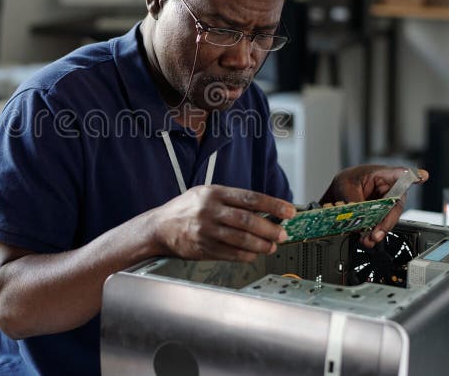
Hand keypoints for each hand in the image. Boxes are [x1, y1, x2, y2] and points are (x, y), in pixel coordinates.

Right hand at [150, 185, 295, 261]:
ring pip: (241, 239)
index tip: (289, 211)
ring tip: (271, 246)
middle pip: (248, 220)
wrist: (159, 226)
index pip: (250, 198)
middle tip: (282, 234)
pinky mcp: (202, 248)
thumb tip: (265, 212)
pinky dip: (246, 255)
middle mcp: (210, 210)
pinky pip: (230, 254)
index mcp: (215, 193)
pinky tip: (254, 254)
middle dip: (270, 229)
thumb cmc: (187, 209)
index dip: (273, 205)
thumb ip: (232, 201)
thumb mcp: (207, 194)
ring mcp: (205, 230)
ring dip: (261, 245)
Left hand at [320, 165, 428, 248]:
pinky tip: (367, 239)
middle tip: (377, 233)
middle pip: (396, 206)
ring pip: (389, 219)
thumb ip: (354, 200)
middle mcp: (392, 189)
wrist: (341, 189)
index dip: (413, 175)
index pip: (401, 174)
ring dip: (379, 231)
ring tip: (369, 239)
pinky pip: (381, 226)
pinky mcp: (382, 216)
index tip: (422, 175)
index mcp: (385, 175)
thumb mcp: (347, 184)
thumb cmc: (350, 180)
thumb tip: (358, 218)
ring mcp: (389, 204)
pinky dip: (373, 234)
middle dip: (386, 222)